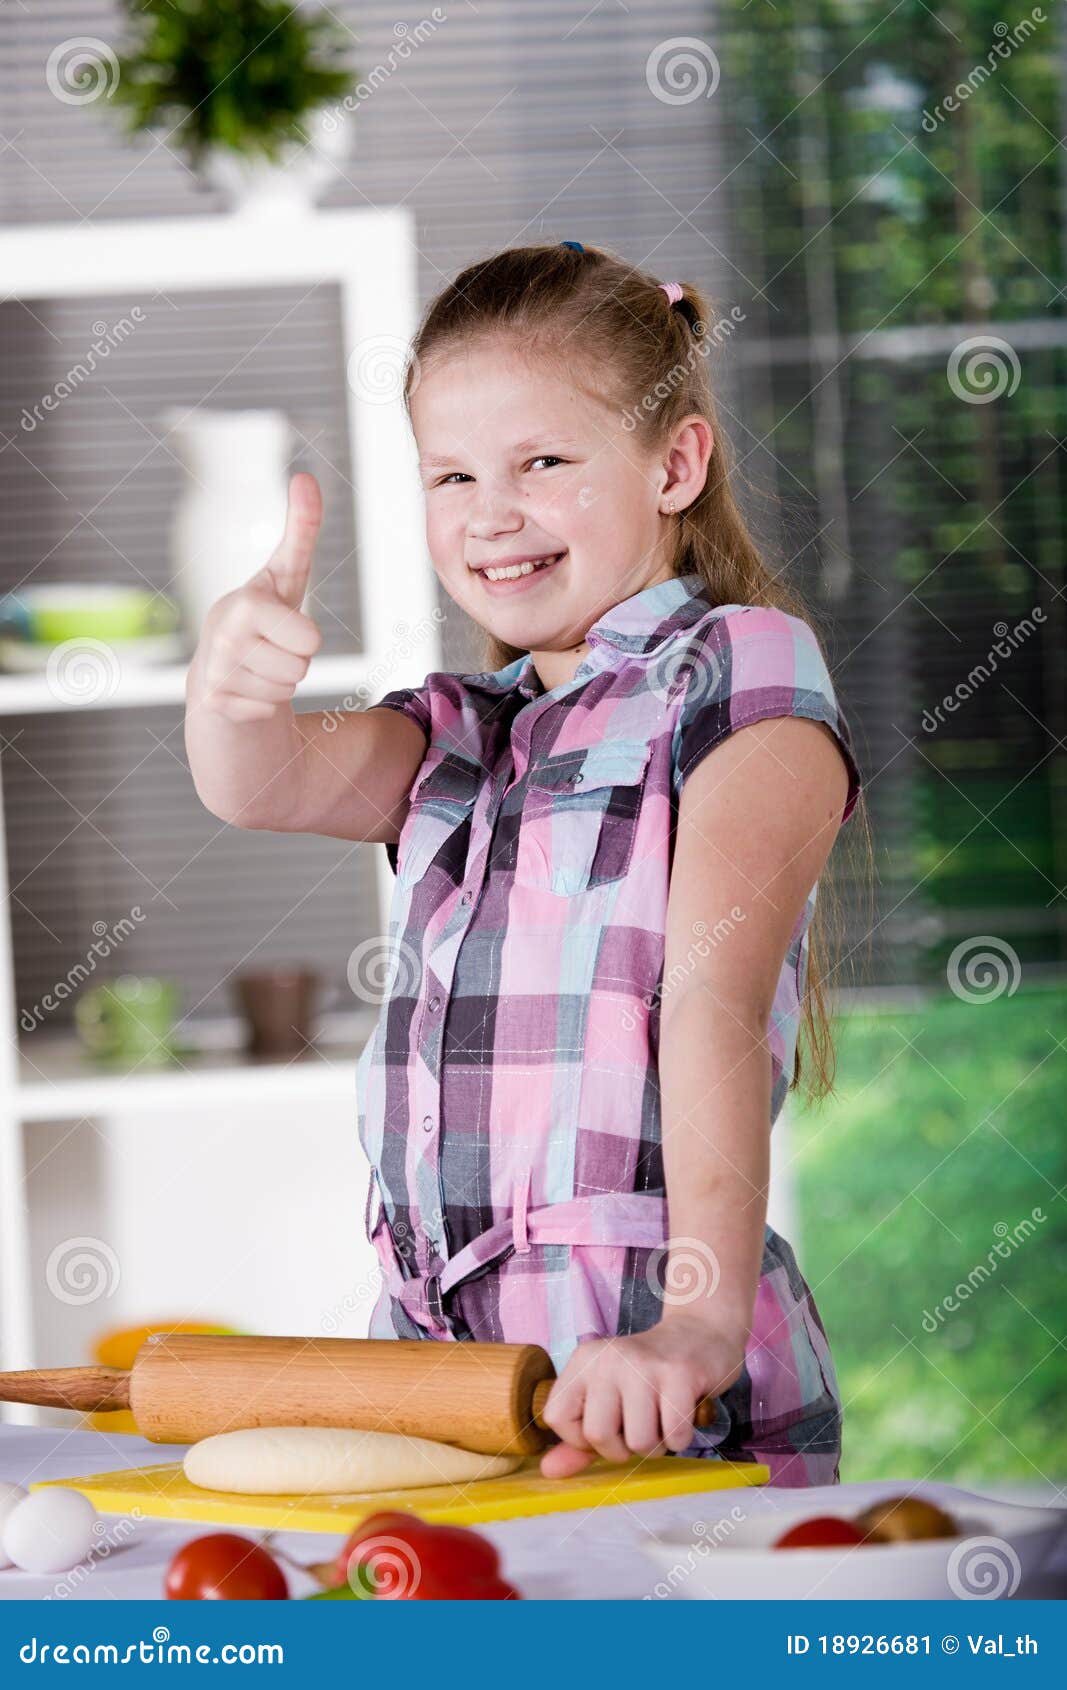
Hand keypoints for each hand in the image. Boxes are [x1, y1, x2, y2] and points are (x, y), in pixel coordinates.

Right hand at [193, 471, 323, 723]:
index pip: (310, 639)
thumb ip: (300, 529)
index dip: (305, 637)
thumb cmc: (261, 618)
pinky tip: (242, 689)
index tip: (279, 625)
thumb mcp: (285, 576)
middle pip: (301, 667)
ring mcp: (215, 673)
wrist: (217, 670)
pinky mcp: (212, 704)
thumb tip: (305, 477)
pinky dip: (261, 706)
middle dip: (294, 661)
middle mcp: (223, 637)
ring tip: (256, 667)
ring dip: (279, 684)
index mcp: (245, 604)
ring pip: (285, 691)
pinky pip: (267, 713)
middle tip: (270, 650)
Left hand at [537, 1315, 744, 1479]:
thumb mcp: (608, 1397)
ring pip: (638, 1442)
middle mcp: (609, 1358)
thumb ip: (579, 1438)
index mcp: (584, 1360)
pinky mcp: (680, 1374)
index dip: (581, 1438)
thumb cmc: (650, 1375)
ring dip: (655, 1445)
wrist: (701, 1333)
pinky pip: (674, 1436)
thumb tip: (548, 1471)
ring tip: (662, 1419)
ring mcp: (645, 1365)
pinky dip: (680, 1439)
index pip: (557, 1418)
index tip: (607, 1423)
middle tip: (638, 1425)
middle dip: (622, 1448)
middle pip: (598, 1435)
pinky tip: (682, 1413)